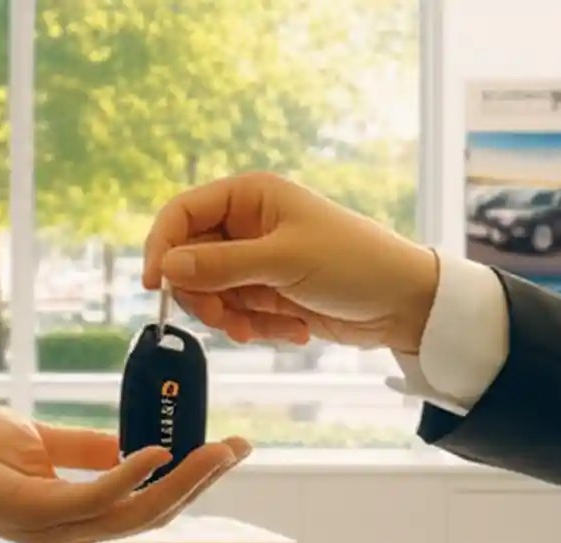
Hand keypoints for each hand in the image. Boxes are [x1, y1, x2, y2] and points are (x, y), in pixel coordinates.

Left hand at [0, 407, 250, 542]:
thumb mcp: (40, 442)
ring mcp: (52, 526)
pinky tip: (155, 452)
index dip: (190, 479)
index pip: (146, 505)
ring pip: (135, 513)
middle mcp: (70, 530)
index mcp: (74, 513)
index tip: (226, 449)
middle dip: (202, 482)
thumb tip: (131, 442)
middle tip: (239, 449)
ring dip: (181, 481)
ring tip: (216, 451)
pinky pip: (94, 498)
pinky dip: (130, 476)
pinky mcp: (33, 511)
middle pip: (153, 515)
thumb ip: (85, 448)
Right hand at [143, 172, 439, 353]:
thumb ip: (222, 265)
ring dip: (232, 318)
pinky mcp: (266, 291)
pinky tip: (293, 328)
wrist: (404, 304)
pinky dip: (256, 326)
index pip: (181, 214)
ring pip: (209, 293)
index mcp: (249, 196)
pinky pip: (236, 312)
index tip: (156, 285)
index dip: (162, 247)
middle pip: (189, 260)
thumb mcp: (285, 262)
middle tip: (227, 320)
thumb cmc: (354, 265)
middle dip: (205, 296)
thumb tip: (167, 268)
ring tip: (267, 328)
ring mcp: (254, 260)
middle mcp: (246, 223)